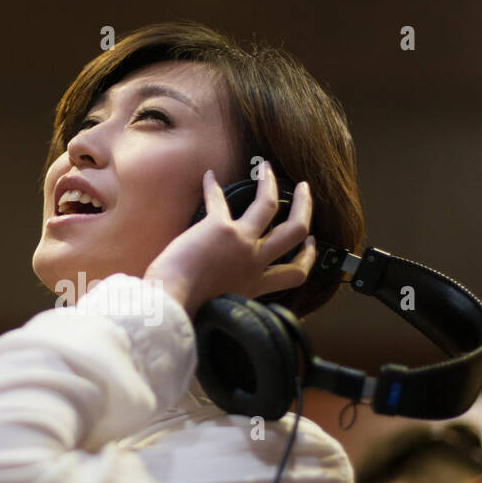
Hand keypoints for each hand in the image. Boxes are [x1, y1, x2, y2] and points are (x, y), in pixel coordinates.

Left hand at [143, 161, 315, 316]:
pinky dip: (212, 186)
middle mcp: (255, 262)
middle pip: (294, 231)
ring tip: (267, 168)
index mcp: (256, 286)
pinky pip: (218, 199)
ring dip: (270, 183)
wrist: (172, 306)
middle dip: (304, 208)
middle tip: (305, 192)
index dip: (307, 257)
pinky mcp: (218, 228)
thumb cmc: (188, 314)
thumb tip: (224, 305)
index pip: (296, 273)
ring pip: (268, 204)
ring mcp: (240, 242)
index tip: (309, 243)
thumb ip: (233, 304)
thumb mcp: (223, 314)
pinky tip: (208, 175)